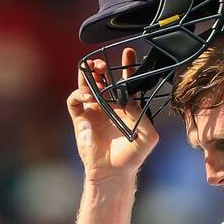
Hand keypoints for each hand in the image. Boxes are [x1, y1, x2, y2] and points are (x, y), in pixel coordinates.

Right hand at [66, 47, 158, 182]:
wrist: (114, 171)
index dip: (126, 66)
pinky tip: (88, 96)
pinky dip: (79, 94)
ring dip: (87, 75)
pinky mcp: (81, 119)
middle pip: (101, 78)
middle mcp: (107, 105)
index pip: (124, 81)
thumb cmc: (132, 155)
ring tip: (93, 71)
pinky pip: (74, 100)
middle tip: (102, 63)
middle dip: (100, 66)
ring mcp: (93, 111)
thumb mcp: (148, 136)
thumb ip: (143, 116)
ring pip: (86, 85)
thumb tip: (129, 100)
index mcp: (124, 106)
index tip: (128, 52)